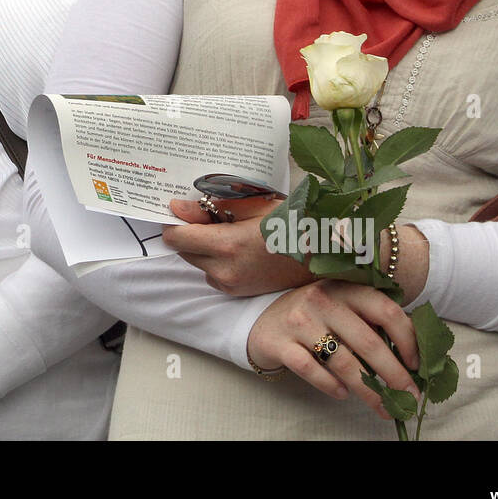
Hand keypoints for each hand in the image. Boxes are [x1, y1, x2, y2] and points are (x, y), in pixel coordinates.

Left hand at [162, 197, 314, 295]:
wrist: (322, 254)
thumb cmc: (291, 222)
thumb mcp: (251, 205)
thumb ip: (209, 207)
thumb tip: (176, 207)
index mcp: (227, 245)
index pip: (175, 238)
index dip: (176, 223)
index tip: (185, 212)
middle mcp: (224, 270)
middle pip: (183, 250)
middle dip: (192, 234)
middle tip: (216, 218)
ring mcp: (230, 285)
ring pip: (197, 263)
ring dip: (204, 248)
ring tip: (233, 233)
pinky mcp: (237, 293)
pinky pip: (212, 274)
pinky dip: (217, 262)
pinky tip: (240, 250)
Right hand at [247, 280, 420, 420]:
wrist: (263, 321)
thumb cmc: (315, 318)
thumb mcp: (342, 309)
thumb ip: (371, 322)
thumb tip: (415, 356)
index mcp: (344, 288)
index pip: (385, 310)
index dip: (407, 339)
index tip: (416, 365)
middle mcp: (322, 299)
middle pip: (368, 340)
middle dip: (393, 374)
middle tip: (408, 397)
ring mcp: (299, 320)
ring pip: (343, 361)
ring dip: (368, 390)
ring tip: (382, 406)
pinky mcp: (280, 342)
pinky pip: (311, 370)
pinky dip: (330, 385)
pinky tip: (342, 394)